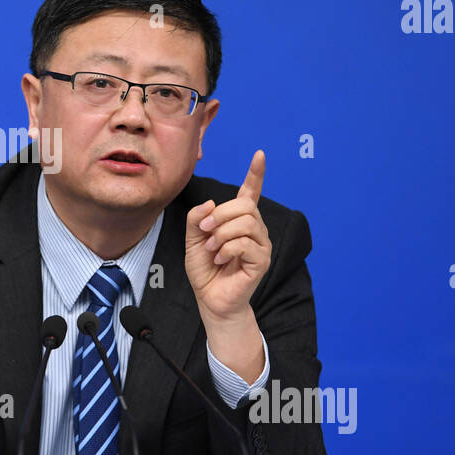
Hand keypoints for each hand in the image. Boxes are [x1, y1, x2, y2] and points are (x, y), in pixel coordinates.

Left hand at [185, 150, 271, 322]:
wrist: (210, 299)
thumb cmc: (205, 269)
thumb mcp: (192, 239)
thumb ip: (197, 218)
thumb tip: (210, 205)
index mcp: (238, 220)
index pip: (251, 192)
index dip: (255, 174)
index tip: (259, 155)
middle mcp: (254, 229)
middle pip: (245, 206)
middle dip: (220, 216)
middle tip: (205, 232)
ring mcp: (261, 244)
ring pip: (246, 222)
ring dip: (222, 234)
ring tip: (212, 249)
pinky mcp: (262, 260)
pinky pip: (246, 243)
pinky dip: (227, 249)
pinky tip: (220, 259)